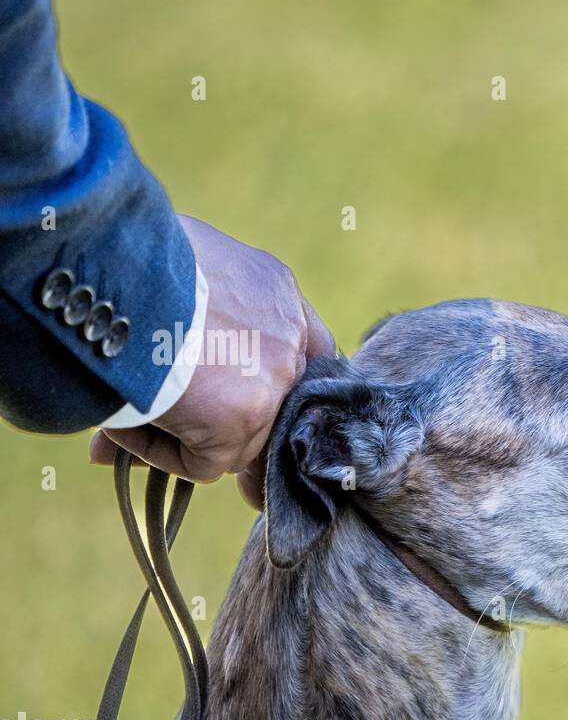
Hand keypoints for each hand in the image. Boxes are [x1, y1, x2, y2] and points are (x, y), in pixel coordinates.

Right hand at [89, 215, 335, 508]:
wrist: (115, 281)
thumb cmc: (128, 258)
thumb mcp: (176, 255)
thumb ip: (191, 304)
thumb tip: (161, 353)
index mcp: (277, 295)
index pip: (299, 351)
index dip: (264, 379)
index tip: (229, 393)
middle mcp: (288, 342)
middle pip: (273, 402)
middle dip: (225, 419)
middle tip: (176, 422)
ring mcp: (272, 387)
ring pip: (235, 437)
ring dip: (182, 432)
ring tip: (125, 409)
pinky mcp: (240, 426)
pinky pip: (202, 464)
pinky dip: (158, 452)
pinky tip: (123, 424)